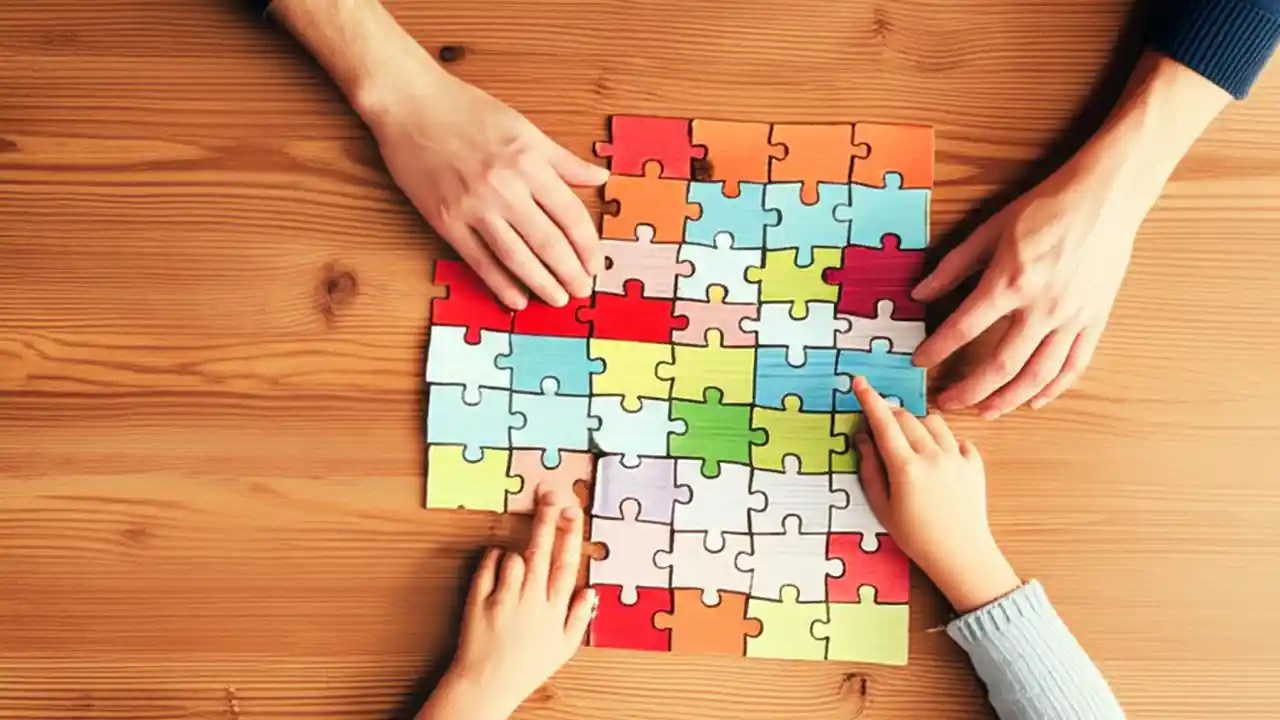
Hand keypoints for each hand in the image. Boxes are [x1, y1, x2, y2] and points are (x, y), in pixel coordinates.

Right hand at [365, 68, 607, 309]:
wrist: (409, 104)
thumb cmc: (465, 109)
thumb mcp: (524, 127)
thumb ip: (563, 159)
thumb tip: (600, 177)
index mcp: (529, 162)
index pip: (570, 214)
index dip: (587, 246)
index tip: (595, 264)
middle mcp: (505, 187)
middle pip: (548, 242)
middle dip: (570, 273)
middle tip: (582, 291)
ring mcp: (474, 207)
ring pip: (517, 257)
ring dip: (542, 284)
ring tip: (558, 300)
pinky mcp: (446, 221)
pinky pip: (479, 260)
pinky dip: (500, 284)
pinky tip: (516, 299)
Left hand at [420, 489, 594, 719]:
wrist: (487, 684)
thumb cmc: (526, 667)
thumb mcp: (563, 648)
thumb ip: (580, 617)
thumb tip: (591, 591)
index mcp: (555, 609)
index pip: (568, 563)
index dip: (572, 534)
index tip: (574, 510)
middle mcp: (532, 600)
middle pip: (543, 551)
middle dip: (548, 519)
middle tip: (550, 494)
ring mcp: (505, 598)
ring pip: (514, 557)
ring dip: (516, 553)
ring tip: (516, 570)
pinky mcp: (480, 599)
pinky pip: (488, 565)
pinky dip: (492, 559)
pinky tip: (497, 565)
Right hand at [851, 376, 1019, 612]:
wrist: (961, 554)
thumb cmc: (915, 536)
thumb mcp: (882, 506)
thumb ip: (870, 468)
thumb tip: (863, 437)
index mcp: (905, 468)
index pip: (883, 423)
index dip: (869, 399)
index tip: (859, 382)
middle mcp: (932, 456)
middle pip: (906, 417)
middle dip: (890, 414)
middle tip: (880, 424)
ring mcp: (956, 458)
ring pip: (932, 421)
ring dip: (916, 424)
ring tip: (910, 444)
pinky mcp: (974, 462)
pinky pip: (955, 438)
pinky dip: (942, 441)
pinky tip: (936, 460)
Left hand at [911, 146, 1150, 418]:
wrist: (1104, 198)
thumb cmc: (1045, 209)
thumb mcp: (989, 230)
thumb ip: (952, 267)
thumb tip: (919, 293)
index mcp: (1010, 282)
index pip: (964, 328)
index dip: (937, 350)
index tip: (919, 363)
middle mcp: (1042, 307)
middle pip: (1000, 365)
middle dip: (969, 390)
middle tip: (946, 401)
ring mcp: (1072, 318)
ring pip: (1038, 375)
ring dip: (1008, 400)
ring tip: (985, 412)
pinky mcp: (1094, 320)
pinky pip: (1073, 365)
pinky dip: (1053, 389)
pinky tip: (1034, 401)